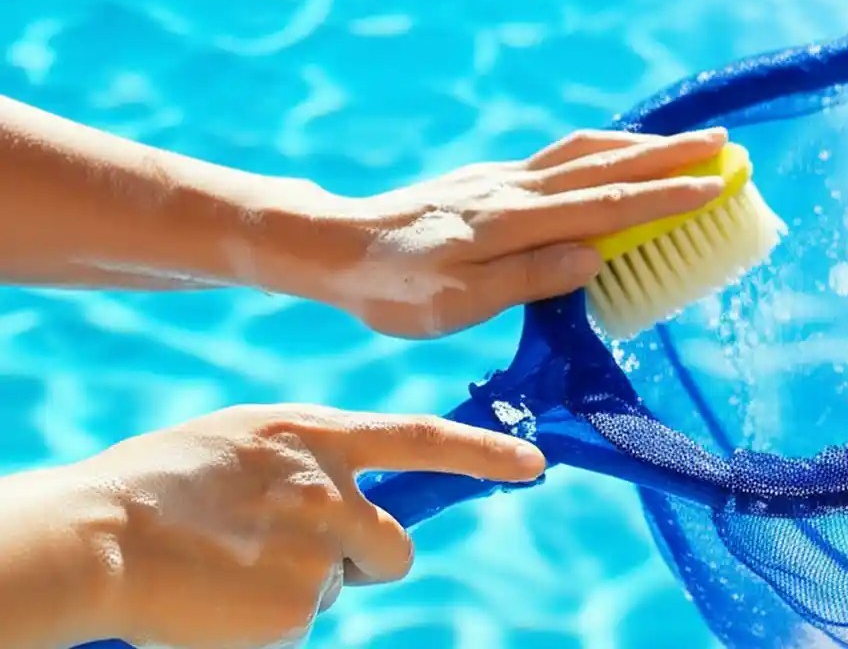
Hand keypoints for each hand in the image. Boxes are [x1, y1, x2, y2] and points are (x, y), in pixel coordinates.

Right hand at [10, 403, 543, 648]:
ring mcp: (322, 550)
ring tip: (238, 570)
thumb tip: (341, 497)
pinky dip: (268, 621)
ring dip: (307, 587)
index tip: (533, 465)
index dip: (482, 452)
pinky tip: (223, 600)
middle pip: (396, 544)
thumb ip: (304, 462)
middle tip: (300, 559)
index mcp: (315, 436)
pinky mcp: (301, 609)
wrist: (101, 535)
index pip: (422, 439)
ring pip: (342, 586)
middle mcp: (334, 491)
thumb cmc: (159, 486)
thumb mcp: (243, 444)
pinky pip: (301, 623)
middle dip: (365, 559)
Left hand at [304, 128, 728, 337]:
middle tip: (724, 145)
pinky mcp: (489, 178)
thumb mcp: (457, 302)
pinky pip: (559, 157)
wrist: (337, 245)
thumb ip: (528, 277)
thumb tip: (595, 257)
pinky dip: (600, 149)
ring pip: (583, 151)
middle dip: (669, 154)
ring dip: (639, 144)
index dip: (665, 196)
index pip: (605, 206)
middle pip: (605, 164)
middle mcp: (514, 189)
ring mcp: (502, 178)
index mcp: (512, 223)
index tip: (716, 186)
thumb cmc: (394, 289)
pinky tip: (612, 154)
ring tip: (684, 142)